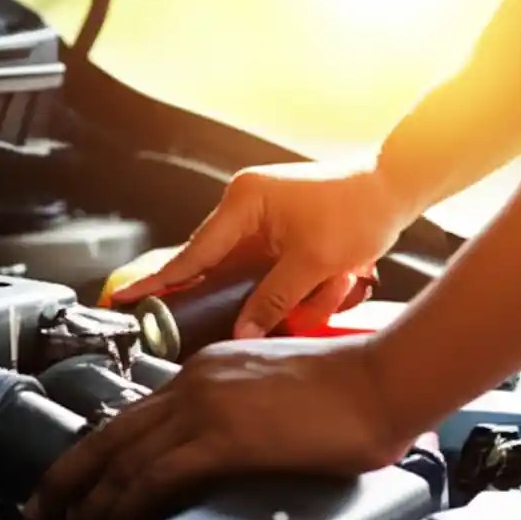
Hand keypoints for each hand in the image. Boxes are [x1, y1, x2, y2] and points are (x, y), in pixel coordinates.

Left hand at [21, 336, 413, 519]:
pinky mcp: (227, 436)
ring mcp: (207, 405)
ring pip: (127, 456)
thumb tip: (224, 445)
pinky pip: (159, 474)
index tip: (77, 476)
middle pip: (113, 431)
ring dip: (92, 498)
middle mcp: (195, 380)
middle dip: (70, 473)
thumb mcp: (274, 391)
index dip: (97, 449)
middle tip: (41, 504)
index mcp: (206, 368)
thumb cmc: (346, 389)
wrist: (382, 378)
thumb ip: (238, 411)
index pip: (134, 412)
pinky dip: (127, 503)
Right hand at [110, 163, 418, 338]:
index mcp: (243, 202)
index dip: (159, 283)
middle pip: (218, 266)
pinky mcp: (276, 228)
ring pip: (249, 272)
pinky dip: (295, 283)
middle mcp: (244, 205)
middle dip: (240, 295)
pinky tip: (332, 280)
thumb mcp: (315, 264)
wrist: (395, 187)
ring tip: (334, 280)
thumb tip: (241, 332)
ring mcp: (259, 216)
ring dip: (289, 289)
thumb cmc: (359, 210)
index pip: (192, 254)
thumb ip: (273, 300)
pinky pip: (268, 267)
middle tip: (239, 314)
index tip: (126, 298)